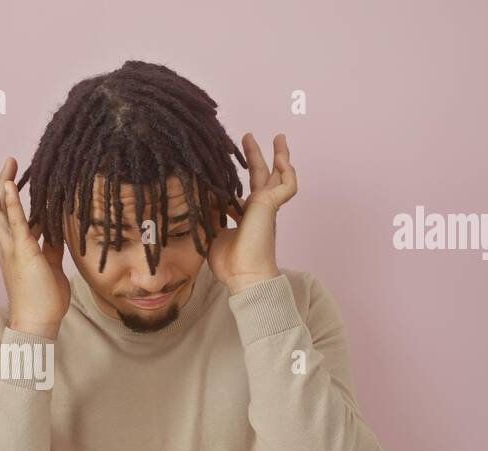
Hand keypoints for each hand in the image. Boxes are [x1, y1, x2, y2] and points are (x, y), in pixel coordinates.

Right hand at [0, 157, 69, 338]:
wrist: (37, 322)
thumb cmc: (44, 300)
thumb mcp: (51, 266)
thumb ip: (51, 248)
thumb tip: (57, 233)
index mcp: (14, 249)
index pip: (8, 217)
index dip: (8, 196)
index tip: (11, 178)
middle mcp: (8, 246)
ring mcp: (12, 248)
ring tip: (1, 163)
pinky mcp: (23, 251)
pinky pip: (16, 222)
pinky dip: (12, 202)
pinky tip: (10, 184)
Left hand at [207, 133, 296, 292]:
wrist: (244, 276)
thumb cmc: (229, 263)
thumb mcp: (212, 233)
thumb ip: (208, 216)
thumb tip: (199, 201)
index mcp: (245, 216)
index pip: (242, 192)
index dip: (233, 180)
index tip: (221, 167)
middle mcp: (257, 209)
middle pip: (261, 176)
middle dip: (256, 156)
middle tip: (248, 136)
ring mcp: (266, 207)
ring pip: (279, 176)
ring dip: (280, 156)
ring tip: (278, 137)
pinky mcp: (271, 205)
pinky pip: (288, 186)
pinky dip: (288, 173)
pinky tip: (282, 160)